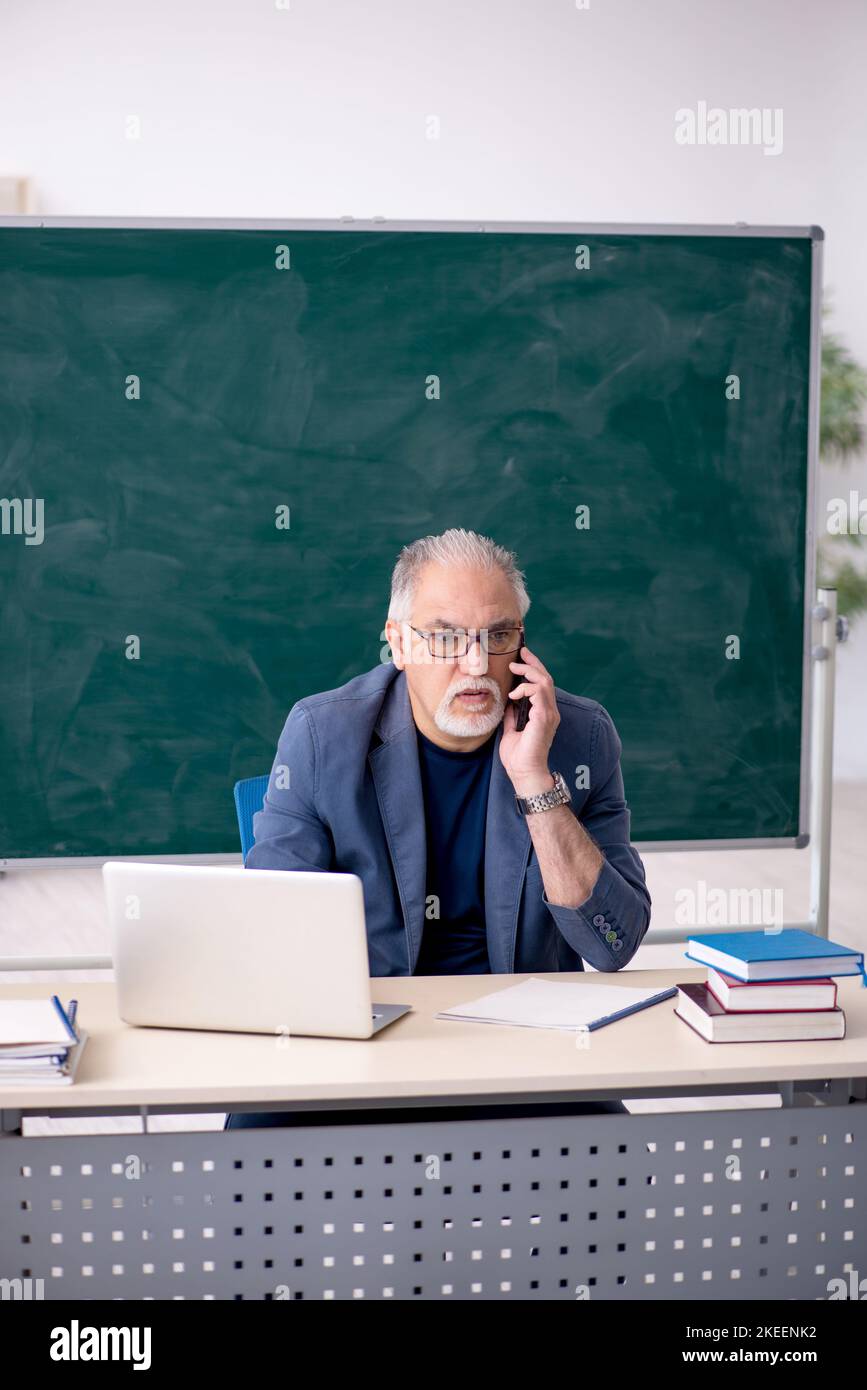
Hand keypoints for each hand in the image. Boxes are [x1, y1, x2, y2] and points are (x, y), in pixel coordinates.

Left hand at [499, 645, 560, 794]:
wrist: (524, 773)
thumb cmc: (518, 756)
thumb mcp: (511, 729)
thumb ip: (512, 715)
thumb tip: (508, 702)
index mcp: (544, 713)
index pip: (542, 685)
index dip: (533, 669)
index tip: (521, 659)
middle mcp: (550, 712)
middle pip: (546, 678)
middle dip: (533, 663)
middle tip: (521, 653)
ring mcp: (549, 714)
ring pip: (545, 681)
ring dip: (529, 672)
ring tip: (514, 669)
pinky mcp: (544, 717)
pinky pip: (538, 692)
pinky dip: (525, 688)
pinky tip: (513, 695)